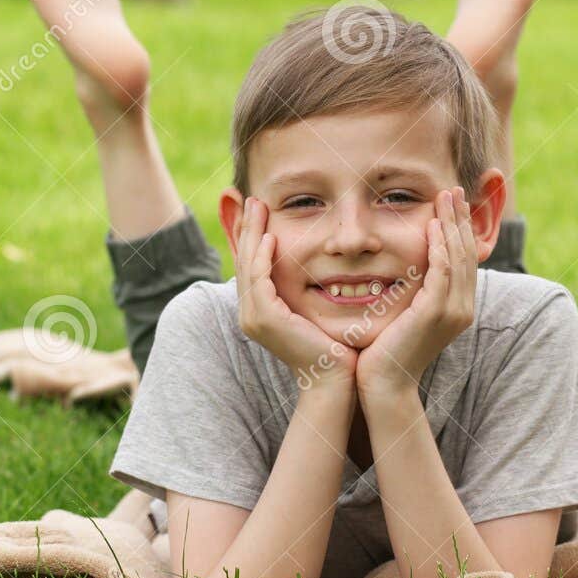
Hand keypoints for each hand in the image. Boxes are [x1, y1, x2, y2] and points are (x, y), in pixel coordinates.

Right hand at [233, 197, 356, 380]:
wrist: (334, 378)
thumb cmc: (332, 346)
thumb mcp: (313, 309)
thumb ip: (304, 288)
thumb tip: (314, 263)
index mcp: (258, 309)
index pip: (250, 264)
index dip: (251, 235)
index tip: (258, 209)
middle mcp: (249, 313)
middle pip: (243, 260)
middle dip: (247, 227)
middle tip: (252, 198)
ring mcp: (253, 317)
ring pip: (248, 265)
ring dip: (252, 233)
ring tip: (257, 207)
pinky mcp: (265, 318)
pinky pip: (260, 279)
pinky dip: (263, 257)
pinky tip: (269, 238)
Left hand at [356, 187, 477, 400]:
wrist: (383, 383)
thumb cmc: (387, 349)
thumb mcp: (406, 313)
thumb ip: (415, 290)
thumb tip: (409, 267)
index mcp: (458, 307)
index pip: (465, 260)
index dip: (461, 230)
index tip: (452, 204)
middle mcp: (462, 308)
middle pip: (467, 253)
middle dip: (461, 219)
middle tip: (453, 191)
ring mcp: (453, 311)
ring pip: (457, 257)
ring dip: (452, 224)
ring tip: (445, 198)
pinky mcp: (435, 312)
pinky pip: (442, 271)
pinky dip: (439, 246)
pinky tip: (433, 225)